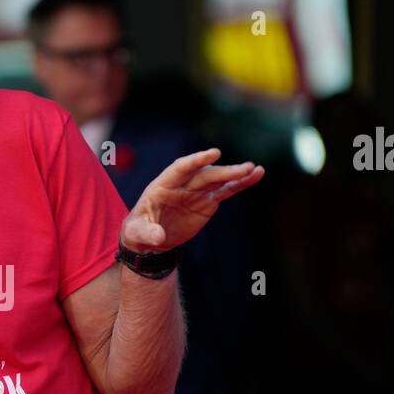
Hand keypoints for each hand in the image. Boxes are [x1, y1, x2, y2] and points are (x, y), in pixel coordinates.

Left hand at [121, 148, 263, 251]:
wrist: (149, 240)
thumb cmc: (138, 232)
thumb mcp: (136, 234)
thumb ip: (147, 233)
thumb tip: (158, 237)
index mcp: (162, 185)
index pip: (181, 168)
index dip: (197, 160)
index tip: (215, 153)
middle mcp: (181, 184)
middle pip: (205, 175)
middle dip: (224, 172)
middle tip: (244, 168)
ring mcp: (196, 191)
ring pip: (218, 180)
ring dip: (236, 174)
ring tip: (255, 169)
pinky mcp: (207, 201)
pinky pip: (226, 191)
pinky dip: (240, 184)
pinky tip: (256, 175)